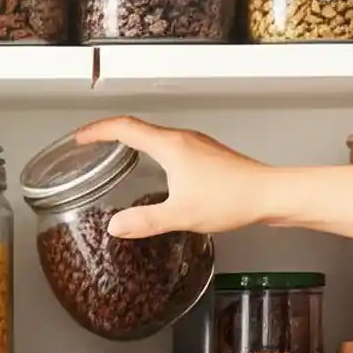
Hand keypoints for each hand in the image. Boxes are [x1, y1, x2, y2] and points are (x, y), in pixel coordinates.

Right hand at [75, 117, 271, 238]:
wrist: (270, 194)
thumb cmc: (232, 198)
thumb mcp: (181, 215)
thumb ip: (145, 221)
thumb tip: (115, 226)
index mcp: (170, 146)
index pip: (124, 127)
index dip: (98, 130)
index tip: (81, 137)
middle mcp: (182, 139)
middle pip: (137, 126)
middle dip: (110, 132)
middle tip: (91, 143)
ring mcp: (196, 144)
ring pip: (155, 135)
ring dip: (131, 140)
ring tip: (115, 152)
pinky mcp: (206, 154)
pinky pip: (170, 144)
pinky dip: (150, 149)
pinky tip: (153, 168)